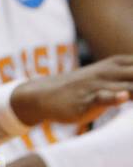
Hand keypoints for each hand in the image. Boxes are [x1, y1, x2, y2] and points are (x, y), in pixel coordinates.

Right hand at [11, 55, 132, 128]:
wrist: (42, 95)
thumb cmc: (78, 89)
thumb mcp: (104, 81)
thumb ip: (123, 80)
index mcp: (113, 66)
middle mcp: (106, 73)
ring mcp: (95, 86)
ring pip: (124, 86)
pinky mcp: (84, 101)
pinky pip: (102, 98)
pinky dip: (114, 97)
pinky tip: (124, 97)